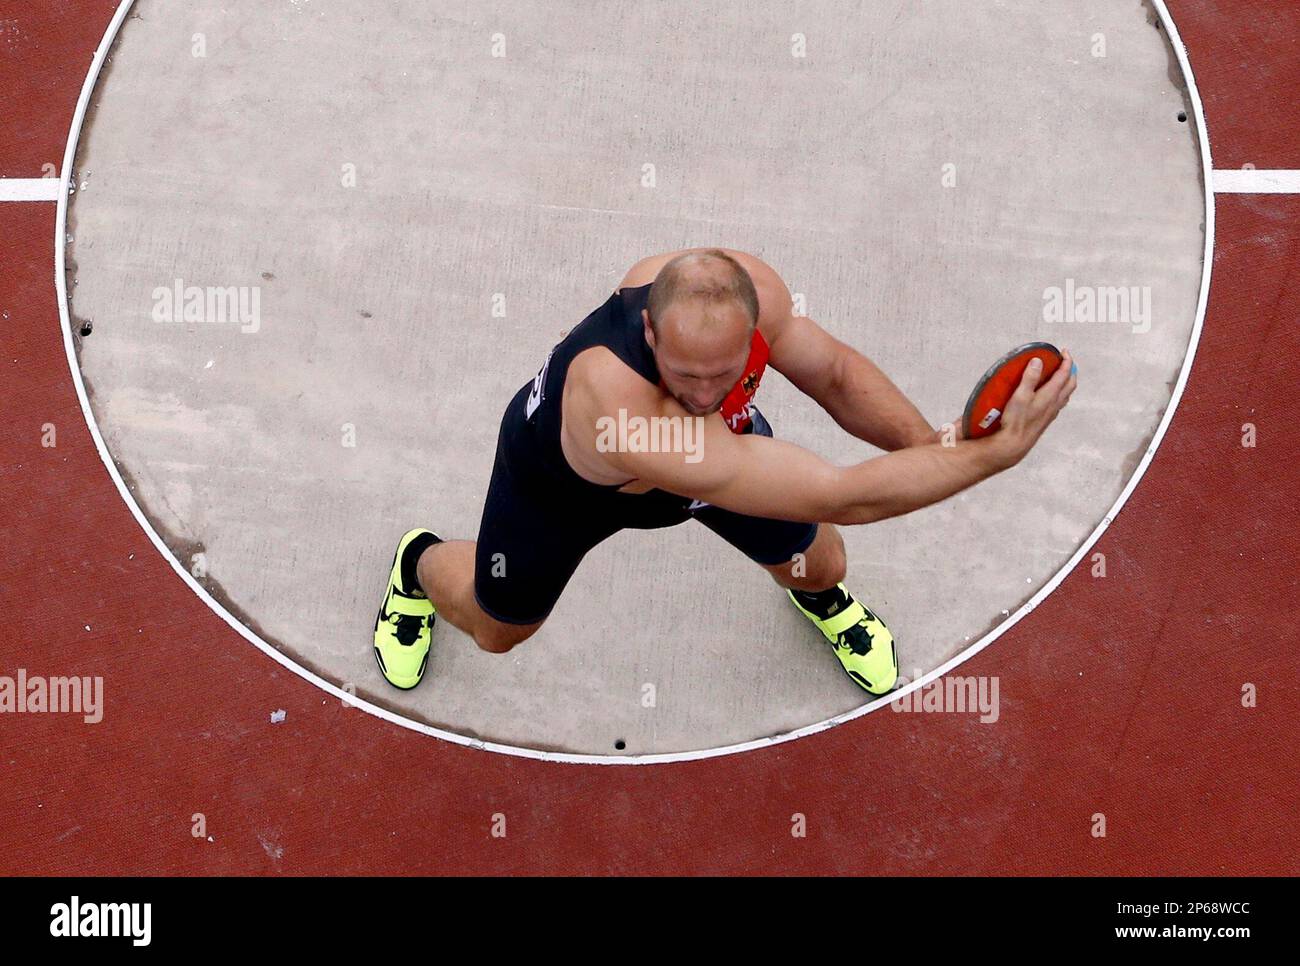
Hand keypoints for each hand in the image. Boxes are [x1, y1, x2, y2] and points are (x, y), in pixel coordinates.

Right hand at [988, 349, 1076, 467]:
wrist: (1015, 443)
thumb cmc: (1016, 420)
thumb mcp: (1020, 395)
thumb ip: (1030, 377)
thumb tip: (1038, 361)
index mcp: (1050, 394)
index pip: (1064, 374)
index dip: (1066, 361)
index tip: (1064, 352)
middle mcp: (1055, 403)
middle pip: (1070, 384)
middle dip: (1070, 370)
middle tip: (1064, 362)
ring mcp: (1052, 412)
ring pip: (1067, 394)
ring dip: (1067, 382)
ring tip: (1060, 375)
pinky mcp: (1047, 419)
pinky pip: (1060, 402)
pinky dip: (1060, 393)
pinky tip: (1051, 395)